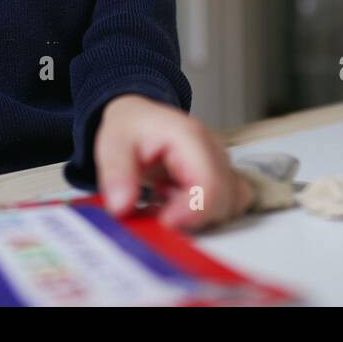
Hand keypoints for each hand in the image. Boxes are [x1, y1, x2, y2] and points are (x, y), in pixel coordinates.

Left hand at [93, 94, 253, 230]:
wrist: (142, 119)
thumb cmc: (134, 127)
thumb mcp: (113, 143)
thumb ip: (117, 174)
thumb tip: (122, 205)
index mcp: (191, 138)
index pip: (209, 184)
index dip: (191, 212)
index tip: (164, 222)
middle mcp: (214, 151)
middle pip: (223, 202)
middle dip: (190, 218)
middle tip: (157, 209)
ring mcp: (222, 165)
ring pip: (230, 208)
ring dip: (198, 216)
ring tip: (166, 199)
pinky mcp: (222, 178)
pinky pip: (229, 207)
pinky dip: (205, 215)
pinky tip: (179, 204)